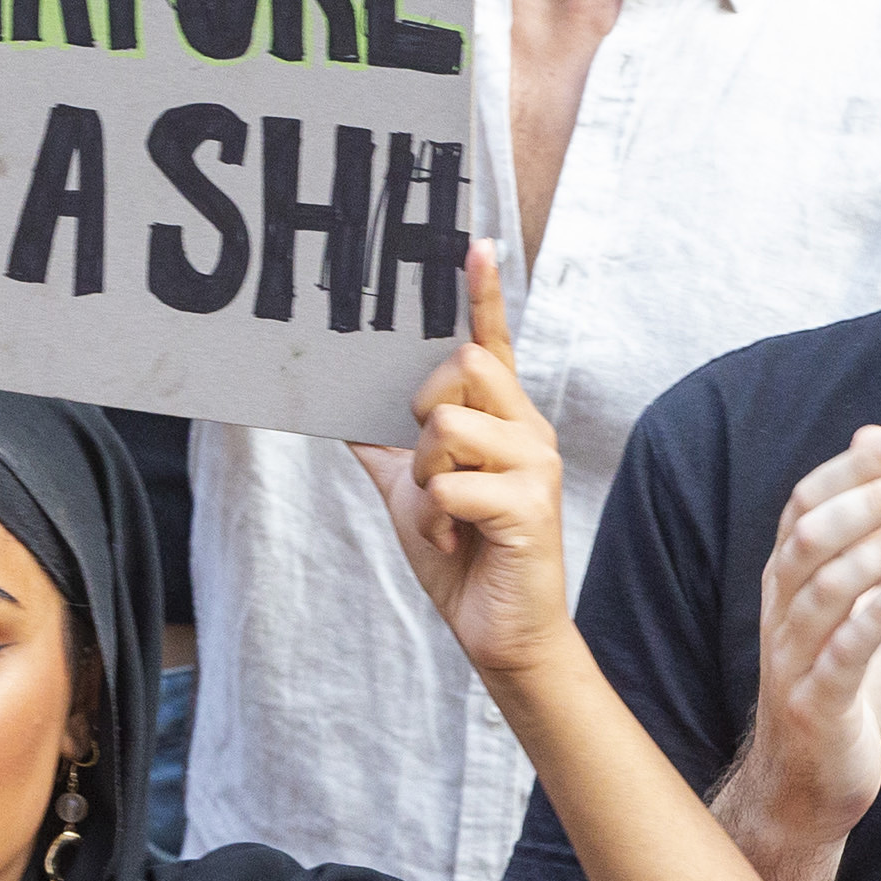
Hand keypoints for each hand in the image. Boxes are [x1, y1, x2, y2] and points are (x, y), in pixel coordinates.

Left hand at [352, 247, 578, 680]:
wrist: (501, 633)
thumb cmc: (464, 558)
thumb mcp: (413, 494)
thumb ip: (391, 451)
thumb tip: (345, 415)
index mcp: (502, 420)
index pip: (492, 343)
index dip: (482, 295)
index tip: (474, 246)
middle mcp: (527, 428)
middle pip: (462, 366)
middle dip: (423, 412)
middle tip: (430, 468)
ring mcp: (535, 463)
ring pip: (447, 425)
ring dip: (423, 477)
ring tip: (443, 515)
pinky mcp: (530, 504)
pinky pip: (449, 485)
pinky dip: (432, 519)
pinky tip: (454, 540)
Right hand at [738, 427, 880, 846]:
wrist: (803, 784)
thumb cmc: (834, 679)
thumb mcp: (850, 590)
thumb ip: (861, 518)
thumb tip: (875, 432)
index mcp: (786, 579)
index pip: (806, 501)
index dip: (856, 467)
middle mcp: (781, 611)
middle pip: (812, 535)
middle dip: (874, 499)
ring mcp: (793, 659)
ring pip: (825, 588)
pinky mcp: (818, 706)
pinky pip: (840, 654)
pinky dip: (875, 614)